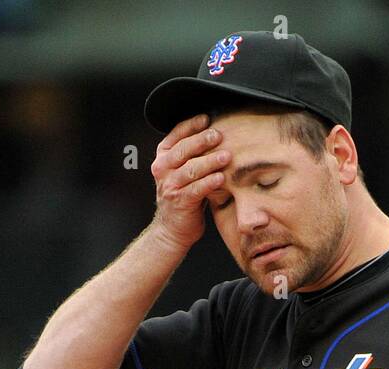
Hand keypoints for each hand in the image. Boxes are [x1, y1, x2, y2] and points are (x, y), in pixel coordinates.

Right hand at [150, 113, 231, 251]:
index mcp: (163, 158)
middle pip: (183, 150)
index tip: (207, 118)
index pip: (175, 135)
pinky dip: (210, 183)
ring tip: (226, 157)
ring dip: (210, 161)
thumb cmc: (183, 197)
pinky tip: (222, 178)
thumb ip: (193, 156)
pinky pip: (196, 189)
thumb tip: (217, 134)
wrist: (172, 229)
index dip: (191, 125)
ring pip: (191, 169)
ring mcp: (170, 186)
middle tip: (219, 135)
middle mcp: (163, 170)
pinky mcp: (180, 202)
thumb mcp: (183, 173)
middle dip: (202, 141)